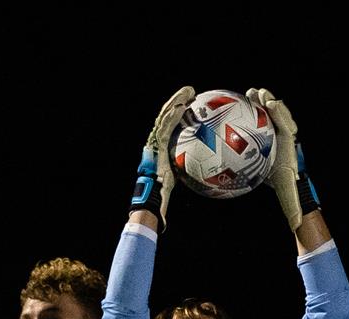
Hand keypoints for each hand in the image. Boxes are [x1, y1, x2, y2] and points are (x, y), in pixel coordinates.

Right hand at [130, 86, 194, 227]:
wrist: (152, 196)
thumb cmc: (162, 193)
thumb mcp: (176, 179)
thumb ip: (184, 173)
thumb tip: (196, 185)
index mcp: (161, 146)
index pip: (169, 124)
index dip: (178, 111)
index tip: (191, 102)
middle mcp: (156, 141)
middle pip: (166, 115)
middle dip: (177, 100)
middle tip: (191, 91)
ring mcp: (155, 141)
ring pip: (165, 116)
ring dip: (176, 101)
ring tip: (188, 91)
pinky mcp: (156, 144)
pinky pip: (166, 127)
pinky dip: (173, 116)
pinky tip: (183, 107)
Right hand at [246, 88, 317, 230]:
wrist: (285, 175)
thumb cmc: (285, 182)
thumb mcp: (288, 193)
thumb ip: (292, 206)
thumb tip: (296, 224)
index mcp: (289, 144)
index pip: (287, 126)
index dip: (280, 115)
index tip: (271, 106)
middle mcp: (282, 133)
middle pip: (278, 113)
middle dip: (270, 103)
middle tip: (259, 94)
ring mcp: (273, 128)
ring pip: (266, 112)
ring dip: (259, 102)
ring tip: (249, 93)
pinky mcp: (264, 128)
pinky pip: (255, 118)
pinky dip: (247, 112)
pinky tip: (232, 106)